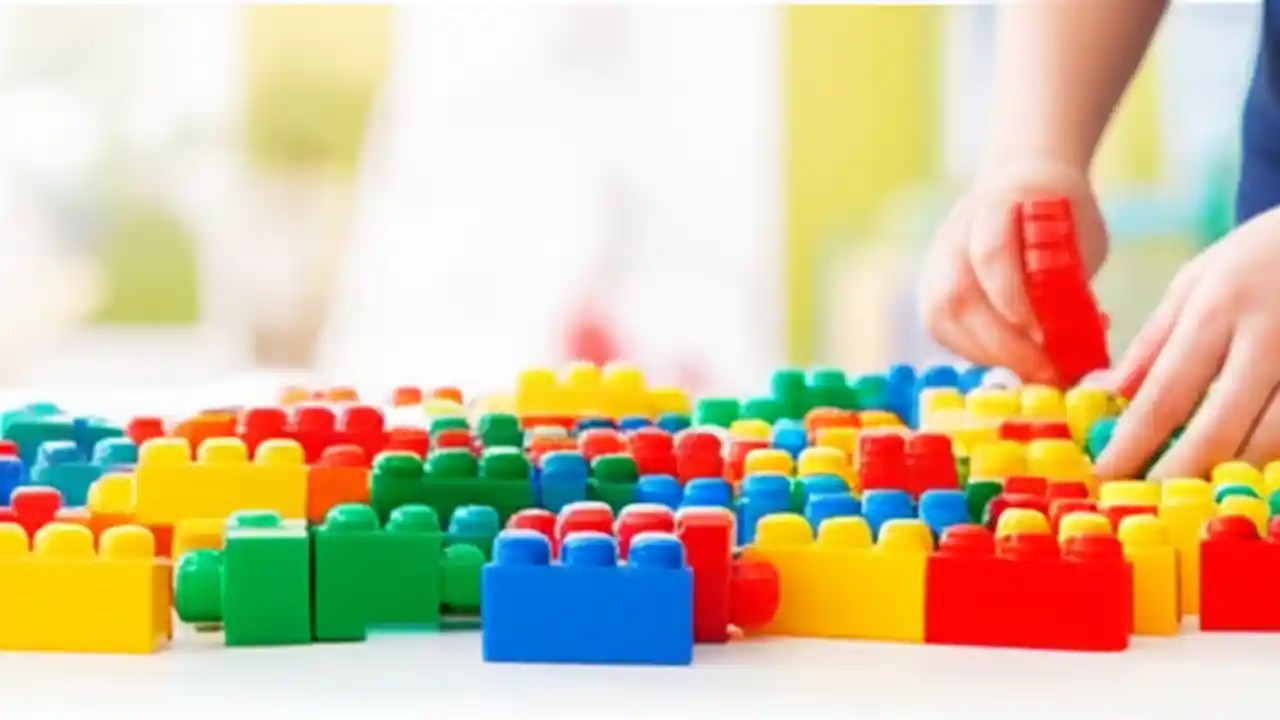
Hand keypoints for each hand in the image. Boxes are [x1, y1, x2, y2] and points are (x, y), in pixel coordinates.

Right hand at [918, 159, 1108, 383]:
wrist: (1020, 180)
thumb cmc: (1061, 215)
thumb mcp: (1083, 238)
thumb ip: (1074, 285)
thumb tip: (1077, 351)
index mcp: (996, 206)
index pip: (993, 254)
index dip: (1017, 300)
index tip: (1050, 338)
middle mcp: (954, 235)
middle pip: (960, 296)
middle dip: (1005, 345)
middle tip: (1048, 373)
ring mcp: (935, 263)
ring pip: (943, 320)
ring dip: (990, 355)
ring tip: (1033, 371)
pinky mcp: (929, 290)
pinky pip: (942, 331)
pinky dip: (977, 353)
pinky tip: (1010, 360)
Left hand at [1096, 205, 1279, 479]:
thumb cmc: (1258, 260)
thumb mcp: (1194, 284)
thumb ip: (1151, 344)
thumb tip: (1099, 395)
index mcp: (1220, 310)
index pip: (1166, 393)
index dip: (1133, 443)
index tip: (1104, 475)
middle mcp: (1272, 339)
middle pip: (1221, 428)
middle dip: (1178, 474)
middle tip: (1145, 501)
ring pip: (1273, 443)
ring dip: (1229, 476)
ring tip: (1192, 497)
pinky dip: (1271, 460)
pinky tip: (1243, 477)